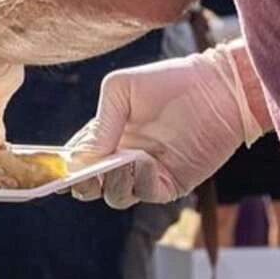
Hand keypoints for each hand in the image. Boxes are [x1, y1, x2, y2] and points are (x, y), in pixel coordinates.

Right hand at [67, 44, 267, 208]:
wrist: (218, 89)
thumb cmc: (169, 82)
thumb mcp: (121, 89)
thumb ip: (99, 123)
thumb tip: (79, 159)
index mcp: (105, 136)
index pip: (75, 160)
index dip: (65, 167)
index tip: (61, 167)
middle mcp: (122, 158)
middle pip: (89, 187)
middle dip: (83, 183)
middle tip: (90, 169)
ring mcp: (146, 173)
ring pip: (115, 196)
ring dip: (113, 182)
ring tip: (123, 161)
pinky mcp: (171, 183)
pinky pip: (146, 194)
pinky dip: (140, 182)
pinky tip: (145, 162)